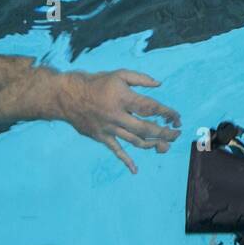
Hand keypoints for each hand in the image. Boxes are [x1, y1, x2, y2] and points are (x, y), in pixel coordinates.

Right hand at [55, 69, 181, 173]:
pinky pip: (115, 151)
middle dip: (164, 133)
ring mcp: (109, 128)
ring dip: (153, 145)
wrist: (66, 96)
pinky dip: (126, 161)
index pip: (151, 107)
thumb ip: (140, 79)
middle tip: (177, 134)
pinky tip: (135, 170)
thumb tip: (159, 84)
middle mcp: (117, 115)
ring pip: (135, 141)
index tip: (177, 117)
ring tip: (166, 146)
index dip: (167, 113)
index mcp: (123, 98)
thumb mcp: (119, 74)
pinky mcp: (101, 137)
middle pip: (146, 128)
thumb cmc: (96, 82)